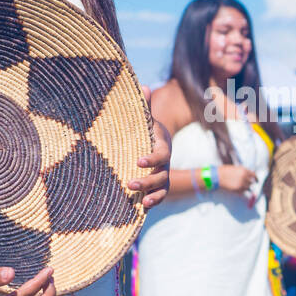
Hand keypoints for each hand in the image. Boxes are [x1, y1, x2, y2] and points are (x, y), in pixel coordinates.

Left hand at [128, 90, 170, 209]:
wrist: (152, 142)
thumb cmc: (146, 130)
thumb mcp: (145, 119)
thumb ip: (145, 106)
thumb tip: (143, 86)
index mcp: (163, 146)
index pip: (161, 154)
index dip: (152, 159)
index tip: (138, 162)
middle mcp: (166, 163)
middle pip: (161, 174)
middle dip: (146, 181)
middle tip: (129, 183)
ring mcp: (163, 175)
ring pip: (161, 188)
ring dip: (151, 194)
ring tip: (139, 200)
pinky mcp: (159, 186)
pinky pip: (160, 196)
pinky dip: (154, 203)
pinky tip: (143, 209)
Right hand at [218, 164, 258, 194]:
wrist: (218, 176)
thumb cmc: (225, 171)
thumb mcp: (236, 168)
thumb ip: (243, 171)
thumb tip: (248, 175)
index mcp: (244, 170)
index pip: (254, 175)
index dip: (256, 178)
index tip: (256, 180)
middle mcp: (244, 177)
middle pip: (252, 182)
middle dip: (250, 183)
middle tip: (247, 184)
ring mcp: (241, 184)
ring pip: (248, 187)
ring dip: (246, 187)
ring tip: (241, 186)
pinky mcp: (237, 189)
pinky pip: (243, 191)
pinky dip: (242, 191)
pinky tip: (237, 188)